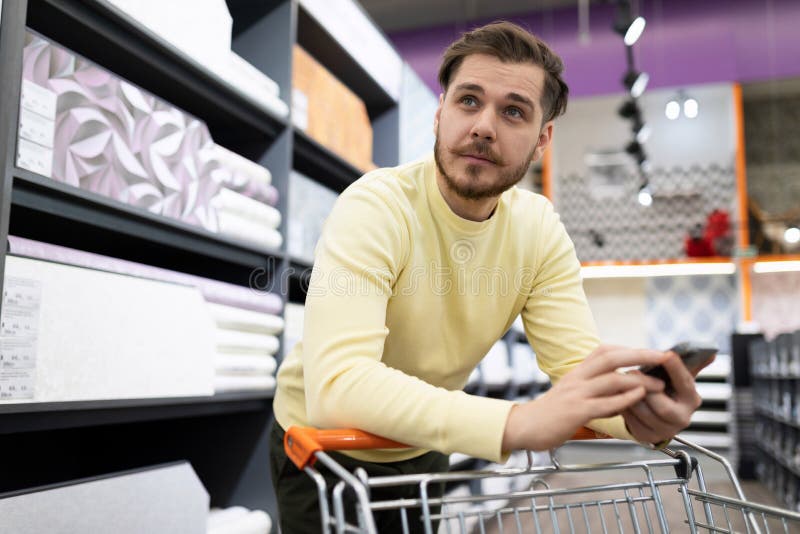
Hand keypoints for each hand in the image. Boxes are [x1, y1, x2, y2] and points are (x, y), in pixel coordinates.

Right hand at [502, 345, 667, 451]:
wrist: (525, 426)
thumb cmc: (551, 412)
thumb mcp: (571, 391)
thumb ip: (591, 385)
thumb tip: (618, 383)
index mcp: (577, 372)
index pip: (604, 351)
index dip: (628, 349)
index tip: (650, 352)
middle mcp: (577, 378)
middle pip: (611, 357)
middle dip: (640, 355)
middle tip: (663, 356)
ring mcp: (576, 394)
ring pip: (612, 379)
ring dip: (639, 380)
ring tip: (659, 384)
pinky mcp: (576, 412)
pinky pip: (605, 403)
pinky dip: (625, 399)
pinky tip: (639, 398)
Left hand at [622, 352, 712, 443]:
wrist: (656, 417)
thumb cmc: (667, 392)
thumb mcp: (678, 379)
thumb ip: (693, 365)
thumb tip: (712, 353)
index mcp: (691, 400)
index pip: (685, 383)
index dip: (676, 368)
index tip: (667, 353)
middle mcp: (682, 418)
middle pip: (662, 407)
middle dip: (646, 389)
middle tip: (631, 372)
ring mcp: (664, 430)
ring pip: (644, 413)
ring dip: (630, 396)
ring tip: (622, 383)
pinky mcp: (647, 436)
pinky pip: (631, 421)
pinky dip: (624, 407)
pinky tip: (619, 396)